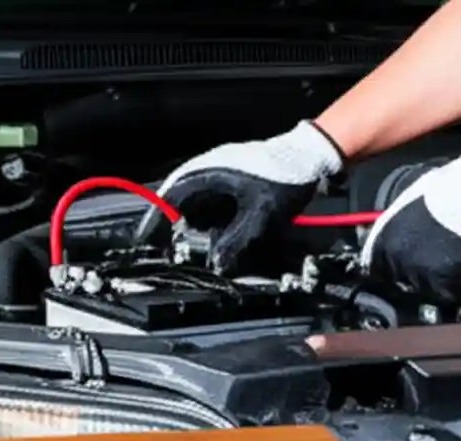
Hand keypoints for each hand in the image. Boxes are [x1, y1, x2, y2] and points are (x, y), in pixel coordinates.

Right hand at [136, 121, 344, 274]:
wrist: (313, 154)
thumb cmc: (288, 174)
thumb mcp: (261, 216)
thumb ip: (236, 243)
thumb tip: (218, 265)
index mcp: (206, 173)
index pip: (168, 200)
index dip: (155, 223)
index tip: (146, 241)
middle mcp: (207, 170)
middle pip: (177, 202)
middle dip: (175, 227)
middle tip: (173, 249)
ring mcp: (220, 172)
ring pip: (195, 202)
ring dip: (194, 223)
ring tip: (200, 244)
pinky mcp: (232, 178)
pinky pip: (212, 200)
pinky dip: (211, 217)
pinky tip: (221, 231)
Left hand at [361, 143, 460, 305]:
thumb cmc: (454, 187)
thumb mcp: (412, 196)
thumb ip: (401, 218)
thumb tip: (401, 222)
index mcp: (384, 237)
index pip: (372, 264)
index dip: (386, 265)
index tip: (394, 266)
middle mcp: (397, 258)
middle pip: (397, 277)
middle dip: (411, 271)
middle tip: (433, 259)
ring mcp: (420, 273)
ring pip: (422, 287)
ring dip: (434, 279)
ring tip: (452, 259)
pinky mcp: (445, 285)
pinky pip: (448, 293)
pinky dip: (457, 285)